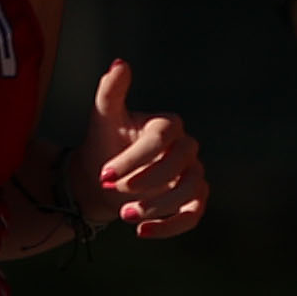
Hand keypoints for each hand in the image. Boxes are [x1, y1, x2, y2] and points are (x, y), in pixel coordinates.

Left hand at [72, 58, 207, 239]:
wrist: (103, 180)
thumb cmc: (104, 143)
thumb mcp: (102, 117)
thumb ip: (111, 91)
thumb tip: (120, 63)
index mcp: (167, 124)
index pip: (160, 139)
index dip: (134, 158)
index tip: (105, 174)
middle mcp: (186, 147)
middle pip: (178, 165)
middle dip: (144, 181)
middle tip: (111, 190)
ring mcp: (192, 174)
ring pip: (188, 190)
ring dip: (157, 206)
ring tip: (124, 215)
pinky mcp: (193, 200)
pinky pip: (193, 214)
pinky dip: (171, 226)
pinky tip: (142, 232)